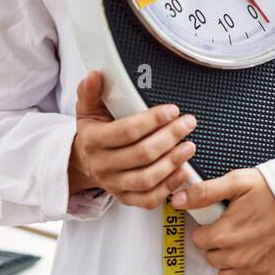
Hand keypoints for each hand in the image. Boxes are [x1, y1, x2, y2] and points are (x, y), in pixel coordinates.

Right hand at [69, 71, 197, 208]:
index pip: (127, 131)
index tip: (172, 110)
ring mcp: (114, 185)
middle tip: (188, 123)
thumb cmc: (93, 133)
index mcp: (93, 140)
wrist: (84, 164)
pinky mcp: (126, 198)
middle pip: (141, 154)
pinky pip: (149, 199)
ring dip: (173, 161)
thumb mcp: (87, 111)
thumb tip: (94, 75)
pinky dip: (169, 186)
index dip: (153, 120)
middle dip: (169, 137)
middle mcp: (103, 165)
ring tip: (189, 145)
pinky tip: (183, 171)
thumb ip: (90, 93)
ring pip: (147, 178)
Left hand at [172, 168, 274, 274]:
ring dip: (229, 261)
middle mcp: (237, 257)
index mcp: (225, 234)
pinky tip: (257, 251)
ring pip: (226, 274)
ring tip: (243, 242)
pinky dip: (248, 270)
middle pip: (211, 257)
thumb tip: (178, 199)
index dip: (207, 227)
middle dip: (217, 244)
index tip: (219, 219)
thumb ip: (205, 192)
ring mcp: (254, 269)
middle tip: (233, 227)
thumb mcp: (239, 181)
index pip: (199, 240)